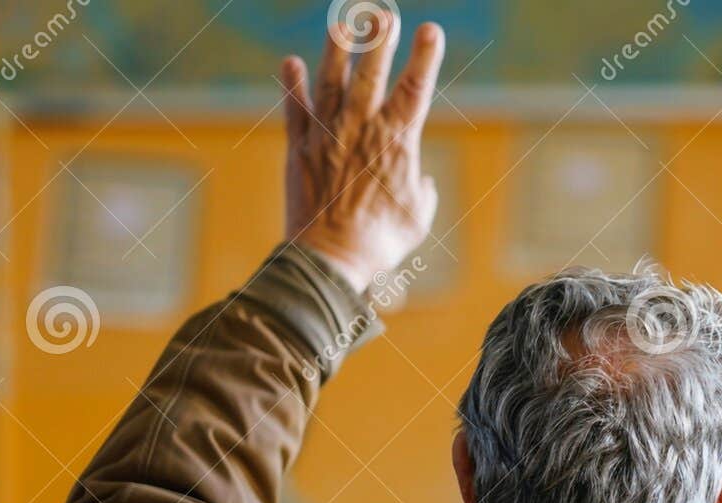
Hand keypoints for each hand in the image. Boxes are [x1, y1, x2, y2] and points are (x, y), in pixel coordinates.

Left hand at [280, 14, 443, 294]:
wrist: (330, 259)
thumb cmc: (381, 243)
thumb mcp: (417, 217)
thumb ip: (423, 190)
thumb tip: (423, 181)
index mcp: (397, 142)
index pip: (415, 88)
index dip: (424, 57)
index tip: (431, 31)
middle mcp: (361, 128)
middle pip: (371, 72)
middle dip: (379, 38)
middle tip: (384, 13)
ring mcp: (327, 134)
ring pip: (332, 80)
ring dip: (337, 47)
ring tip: (342, 20)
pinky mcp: (299, 148)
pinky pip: (295, 109)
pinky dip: (293, 85)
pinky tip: (291, 63)